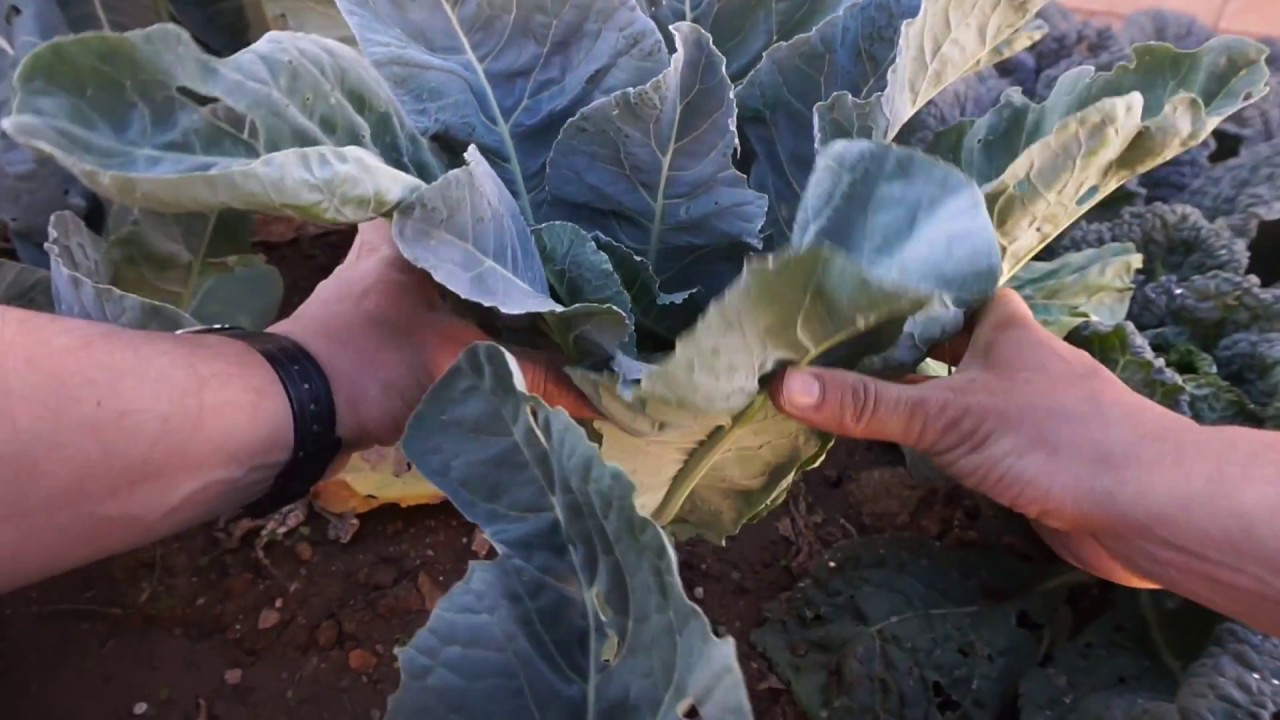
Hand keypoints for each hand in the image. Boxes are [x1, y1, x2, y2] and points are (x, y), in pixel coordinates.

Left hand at [270, 219, 597, 449]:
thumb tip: (602, 399)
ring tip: (544, 310)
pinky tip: (502, 341)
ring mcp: (376, 286)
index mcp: (411, 227)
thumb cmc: (373, 359)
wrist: (292, 411)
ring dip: (487, 302)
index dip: (523, 223)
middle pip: (467, 248)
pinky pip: (434, 317)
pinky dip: (465, 330)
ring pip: (449, 284)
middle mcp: (391, 244)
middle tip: (562, 278)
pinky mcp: (371, 326)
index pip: (478, 204)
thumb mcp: (463, 364)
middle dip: (510, 268)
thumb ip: (534, 376)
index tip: (565, 239)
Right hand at [770, 289, 1199, 588]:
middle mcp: (1016, 361)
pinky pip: (973, 438)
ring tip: (848, 394)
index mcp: (1003, 327)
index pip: (948, 290)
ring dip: (915, 397)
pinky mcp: (1034, 458)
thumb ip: (866, 404)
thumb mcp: (945, 414)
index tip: (845, 295)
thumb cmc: (1049, 437)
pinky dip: (939, 440)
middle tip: (832, 350)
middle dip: (898, 348)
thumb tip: (781, 383)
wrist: (1145, 509)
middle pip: (948, 343)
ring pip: (959, 393)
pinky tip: (905, 450)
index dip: (903, 289)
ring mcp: (1027, 411)